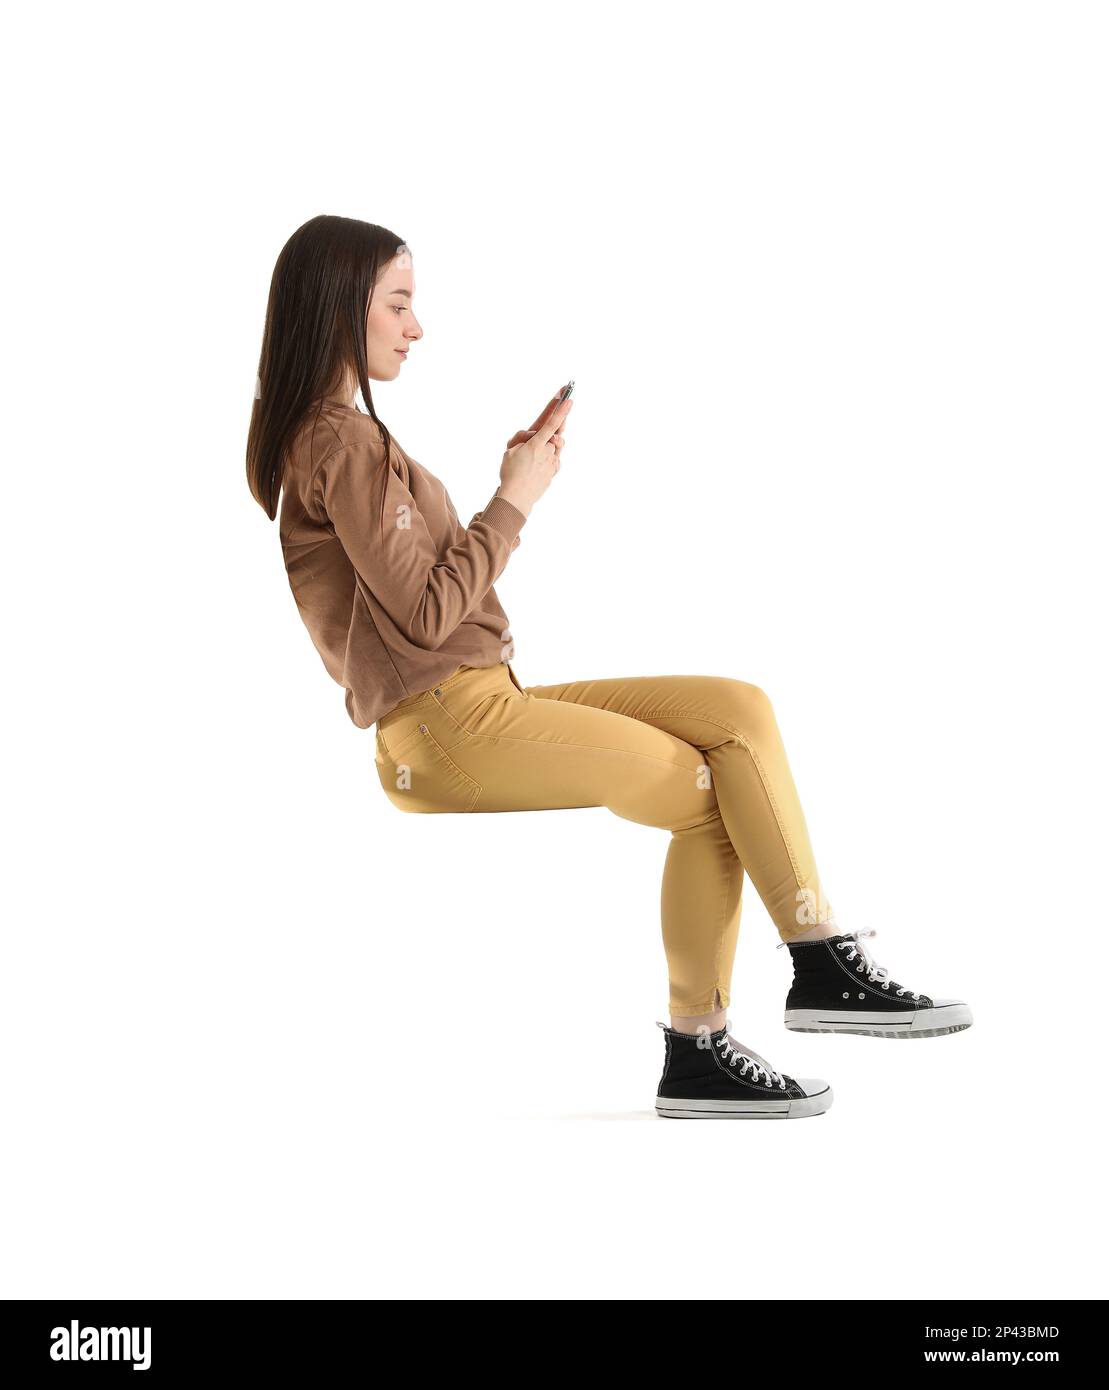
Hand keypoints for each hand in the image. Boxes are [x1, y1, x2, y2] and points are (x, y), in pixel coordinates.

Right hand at [497, 387, 571, 518]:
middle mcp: (548, 452)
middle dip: (546, 438)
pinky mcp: (554, 472)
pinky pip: (553, 461)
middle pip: (553, 438)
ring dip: (545, 451)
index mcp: (536, 444)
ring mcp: (552, 463)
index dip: (561, 411)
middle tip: (531, 448)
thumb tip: (535, 437)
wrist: (516, 498)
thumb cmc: (511, 473)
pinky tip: (535, 469)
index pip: (552, 424)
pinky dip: (546, 461)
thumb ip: (524, 438)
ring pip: (553, 450)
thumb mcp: (510, 450)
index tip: (569, 400)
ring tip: (530, 462)